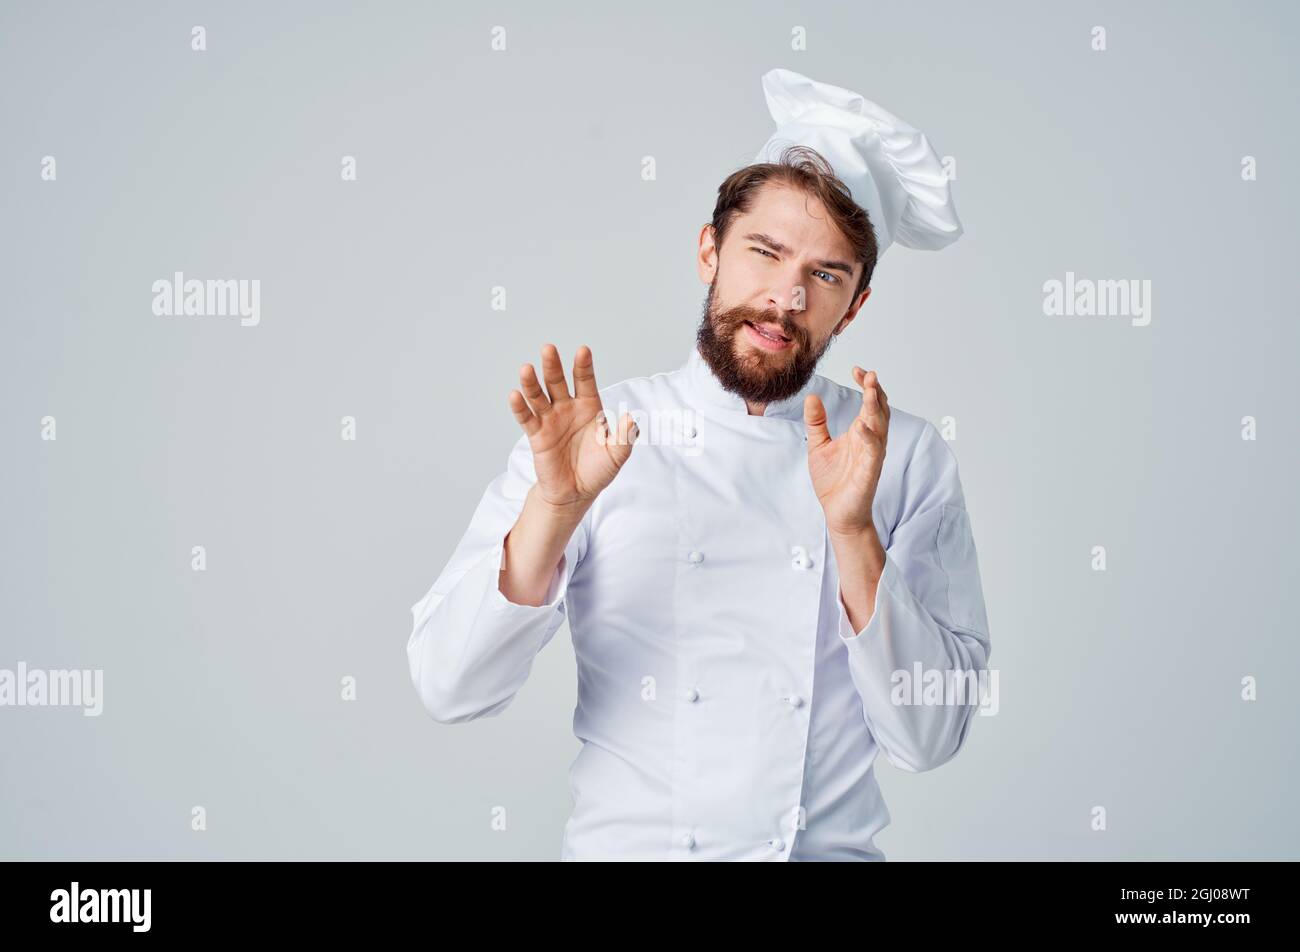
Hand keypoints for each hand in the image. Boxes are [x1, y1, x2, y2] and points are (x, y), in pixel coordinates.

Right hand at [508, 344, 637, 513]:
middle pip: (557, 382)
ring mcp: (550, 420)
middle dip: (552, 366)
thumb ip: (624, 436)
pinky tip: (515, 395)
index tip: (583, 351)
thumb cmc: (597, 471)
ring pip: (539, 396)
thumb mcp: (617, 455)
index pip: (585, 381)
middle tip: (548, 349)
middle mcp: (567, 409)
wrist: (576, 493)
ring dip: (531, 383)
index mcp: (589, 408)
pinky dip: (520, 407)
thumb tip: (630, 417)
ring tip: (526, 369)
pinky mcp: (536, 435)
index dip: (583, 366)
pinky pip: (527, 418)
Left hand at [803, 366, 889, 536]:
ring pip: (880, 426)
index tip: (856, 370)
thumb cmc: (833, 481)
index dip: (866, 385)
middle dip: (875, 391)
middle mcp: (870, 440)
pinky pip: (873, 451)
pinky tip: (861, 425)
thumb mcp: (818, 446)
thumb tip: (812, 396)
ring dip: (875, 408)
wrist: (838, 513)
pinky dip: (869, 437)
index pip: (869, 403)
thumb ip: (816, 422)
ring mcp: (872, 455)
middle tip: (868, 374)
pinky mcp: (870, 471)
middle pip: (879, 409)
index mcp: (860, 433)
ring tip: (870, 390)